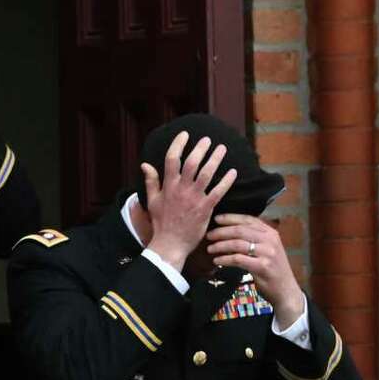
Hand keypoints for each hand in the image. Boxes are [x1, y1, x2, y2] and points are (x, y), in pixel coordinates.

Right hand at [141, 131, 237, 268]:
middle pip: (192, 163)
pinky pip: (218, 192)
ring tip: (222, 149)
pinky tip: (233, 172)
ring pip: (206, 174)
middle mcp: (181, 189)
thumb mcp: (152, 201)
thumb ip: (151, 181)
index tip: (185, 134)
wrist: (169, 244)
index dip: (178, 144)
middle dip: (200, 148)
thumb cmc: (161, 223)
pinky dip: (226, 181)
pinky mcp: (205, 208)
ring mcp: (194, 198)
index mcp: (168, 186)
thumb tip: (145, 165)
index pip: (172, 159)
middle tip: (208, 139)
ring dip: (215, 159)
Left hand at [205, 213, 305, 320]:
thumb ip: (254, 239)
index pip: (248, 219)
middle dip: (221, 232)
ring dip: (220, 246)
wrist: (286, 290)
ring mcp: (267, 253)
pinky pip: (238, 259)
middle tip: (209, 235)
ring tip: (210, 249)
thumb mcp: (267, 249)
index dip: (230, 218)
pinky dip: (225, 259)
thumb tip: (229, 233)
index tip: (216, 219)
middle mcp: (270, 239)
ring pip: (237, 243)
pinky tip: (217, 260)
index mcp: (271, 232)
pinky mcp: (262, 266)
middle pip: (240, 230)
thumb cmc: (273, 270)